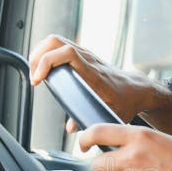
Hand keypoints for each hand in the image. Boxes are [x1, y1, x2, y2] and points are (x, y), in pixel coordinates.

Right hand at [28, 35, 171, 134]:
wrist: (137, 89)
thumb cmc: (124, 102)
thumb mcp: (107, 113)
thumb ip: (87, 121)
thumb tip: (70, 129)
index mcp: (93, 73)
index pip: (68, 53)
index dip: (47, 62)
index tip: (38, 79)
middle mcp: (88, 59)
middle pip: (56, 42)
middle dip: (37, 56)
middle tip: (34, 77)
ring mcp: (85, 54)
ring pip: (56, 40)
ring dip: (39, 53)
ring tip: (35, 72)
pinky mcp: (83, 55)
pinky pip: (59, 45)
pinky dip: (47, 53)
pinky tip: (43, 68)